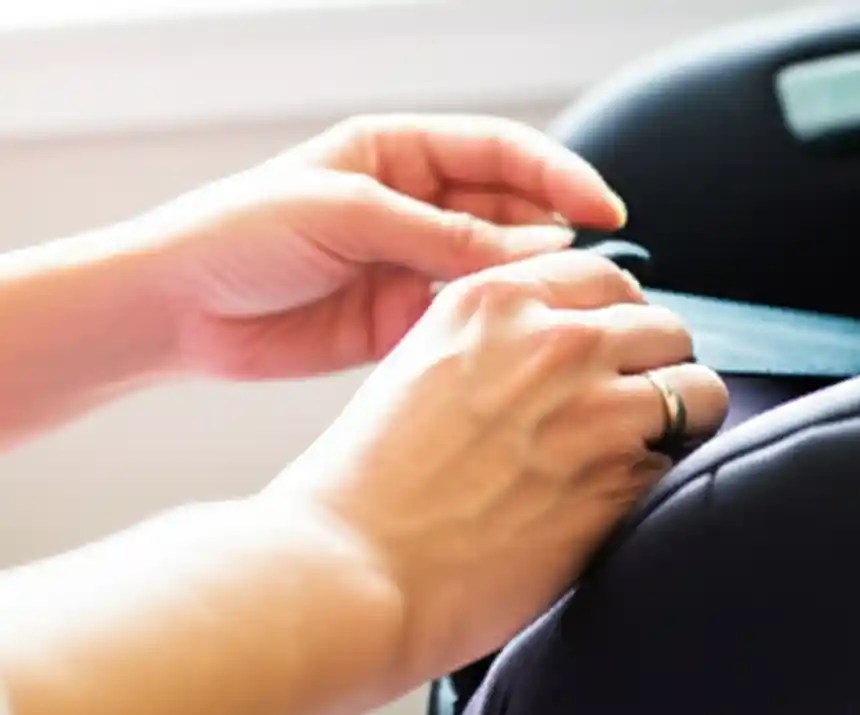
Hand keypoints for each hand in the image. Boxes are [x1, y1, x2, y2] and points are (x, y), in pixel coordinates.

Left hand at [137, 114, 626, 378]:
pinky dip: (499, 327)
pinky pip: (467, 318)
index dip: (560, 177)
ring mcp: (412, 263)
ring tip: (567, 308)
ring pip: (497, 269)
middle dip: (557, 233)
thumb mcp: (345, 212)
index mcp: (400, 153)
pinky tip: (521, 339)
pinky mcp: (403, 320)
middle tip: (597, 271)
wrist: (175, 309)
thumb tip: (536, 246)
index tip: (605, 210)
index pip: (502, 152)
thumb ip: (441, 231)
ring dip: (534, 285)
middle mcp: (415, 204)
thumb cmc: (239, 233)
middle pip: (512, 209)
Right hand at [264, 250, 729, 690]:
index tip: (618, 346)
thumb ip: (499, 336)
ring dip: (680, 419)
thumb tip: (561, 338)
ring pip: (697, 391)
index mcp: (498, 300)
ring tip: (642, 451)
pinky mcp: (619, 482)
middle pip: (665, 328)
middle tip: (634, 405)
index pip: (609, 277)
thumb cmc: (367, 481)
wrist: (351, 569)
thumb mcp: (421, 361)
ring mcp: (597, 412)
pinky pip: (678, 463)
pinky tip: (614, 499)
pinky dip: (660, 480)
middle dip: (657, 365)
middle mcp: (557, 342)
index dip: (620, 316)